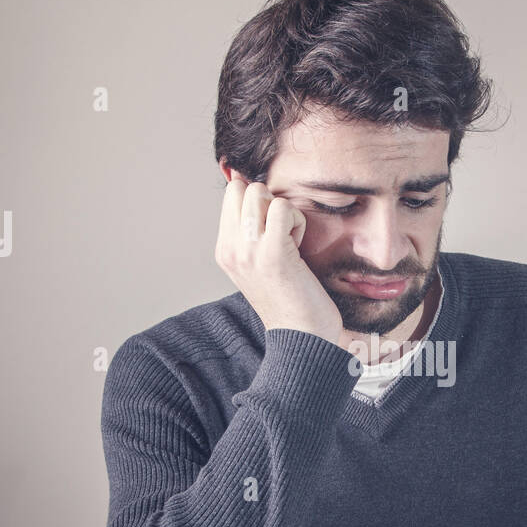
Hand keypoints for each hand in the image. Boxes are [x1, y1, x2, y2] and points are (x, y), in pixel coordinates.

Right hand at [214, 173, 344, 346]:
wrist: (301, 338)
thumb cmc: (291, 301)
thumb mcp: (262, 264)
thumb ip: (254, 232)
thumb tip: (251, 187)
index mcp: (225, 251)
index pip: (231, 195)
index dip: (258, 203)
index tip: (273, 231)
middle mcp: (230, 249)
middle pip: (242, 188)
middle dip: (268, 202)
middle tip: (282, 233)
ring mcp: (247, 250)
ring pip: (259, 193)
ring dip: (283, 211)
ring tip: (290, 241)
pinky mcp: (272, 252)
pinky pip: (282, 207)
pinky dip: (297, 220)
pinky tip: (299, 246)